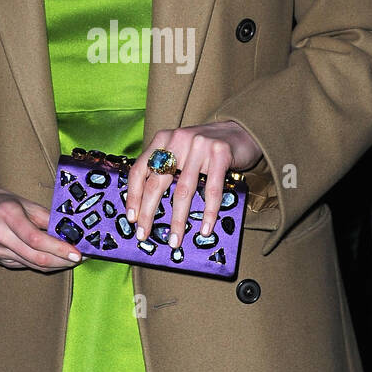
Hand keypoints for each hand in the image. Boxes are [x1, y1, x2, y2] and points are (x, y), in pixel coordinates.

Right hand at [0, 182, 80, 270]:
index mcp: (7, 216)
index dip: (59, 248)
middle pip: (36, 257)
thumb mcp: (22, 201)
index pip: (37, 239)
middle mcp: (0, 236)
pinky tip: (55, 260)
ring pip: (33, 265)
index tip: (77, 252)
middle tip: (80, 258)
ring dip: (56, 265)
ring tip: (71, 259)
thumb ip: (44, 216)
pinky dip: (43, 264)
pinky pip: (26, 265)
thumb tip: (68, 230)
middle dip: (62, 261)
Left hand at [125, 121, 263, 247]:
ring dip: (178, 220)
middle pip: (157, 182)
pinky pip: (211, 190)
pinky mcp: (220, 154)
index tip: (131, 217)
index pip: (140, 169)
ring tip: (175, 240)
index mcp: (163, 139)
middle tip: (144, 234)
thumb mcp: (179, 149)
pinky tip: (204, 229)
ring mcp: (200, 146)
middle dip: (148, 212)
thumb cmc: (205, 148)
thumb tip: (146, 204)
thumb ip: (164, 166)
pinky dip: (208, 213)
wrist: (240, 131)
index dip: (133, 195)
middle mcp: (178, 140)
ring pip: (183, 191)